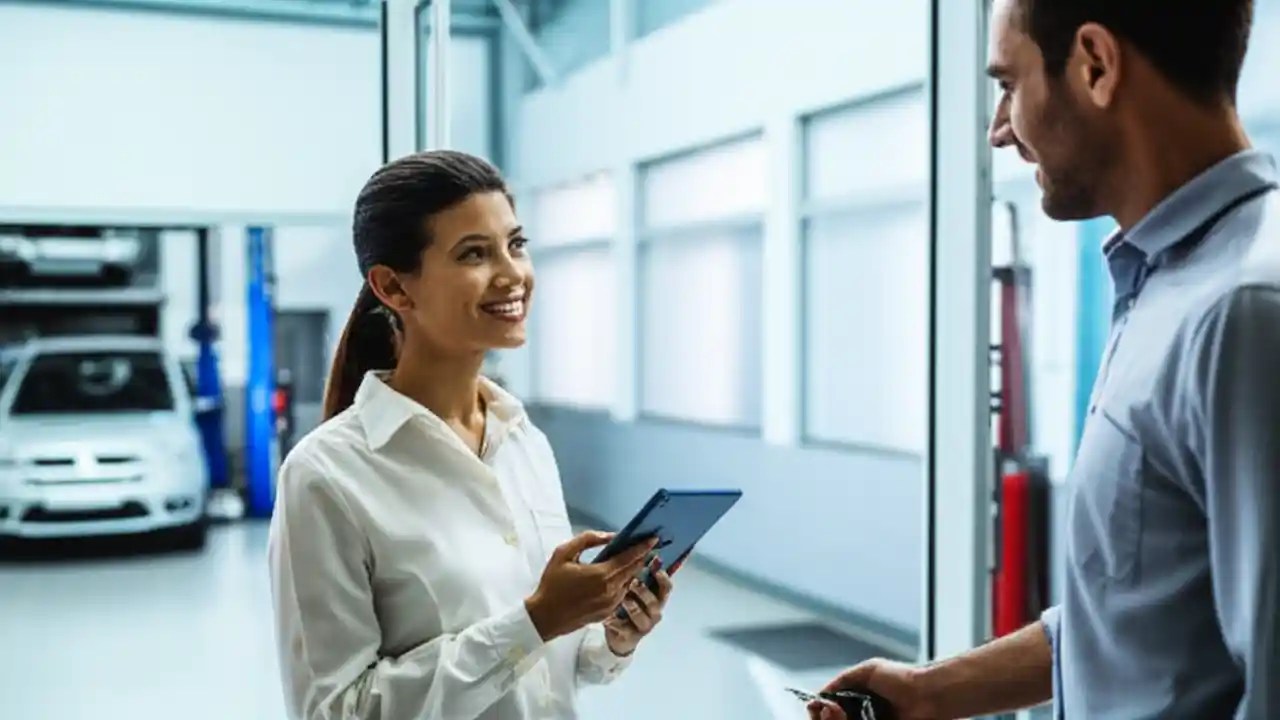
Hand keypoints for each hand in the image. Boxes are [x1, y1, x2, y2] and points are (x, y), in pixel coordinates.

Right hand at [525, 531, 656, 641]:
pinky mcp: (609, 612)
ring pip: (629, 583)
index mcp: (602, 575)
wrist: (545, 617)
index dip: (642, 547)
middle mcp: (611, 590)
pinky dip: (624, 583)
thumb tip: (609, 535)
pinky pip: (622, 594)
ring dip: (634, 571)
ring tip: (635, 560)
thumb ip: (587, 540)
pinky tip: (621, 577)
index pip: (629, 558)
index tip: (653, 538)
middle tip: (649, 546)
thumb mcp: (563, 554)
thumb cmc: (552, 584)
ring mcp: (611, 603)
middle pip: (633, 570)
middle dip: (642, 557)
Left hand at [602, 557, 675, 656]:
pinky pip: (623, 628)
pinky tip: (606, 617)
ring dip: (630, 605)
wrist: (621, 635)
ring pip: (640, 614)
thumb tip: (638, 550)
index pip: (666, 586)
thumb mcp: (634, 589)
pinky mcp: (631, 636)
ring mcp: (644, 625)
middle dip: (644, 591)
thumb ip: (638, 573)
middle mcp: (655, 612)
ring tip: (621, 598)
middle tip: (633, 582)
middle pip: (656, 601)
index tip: (654, 563)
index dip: (662, 576)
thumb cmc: (628, 605)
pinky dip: (614, 621)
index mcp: (657, 597)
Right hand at [807, 658, 935, 719]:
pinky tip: (849, 717)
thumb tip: (821, 694)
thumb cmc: (902, 679)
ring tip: (839, 713)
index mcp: (857, 698)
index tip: (816, 706)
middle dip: (825, 718)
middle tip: (830, 710)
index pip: (828, 708)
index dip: (818, 709)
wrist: (927, 695)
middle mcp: (861, 714)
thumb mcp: (868, 670)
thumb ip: (843, 680)